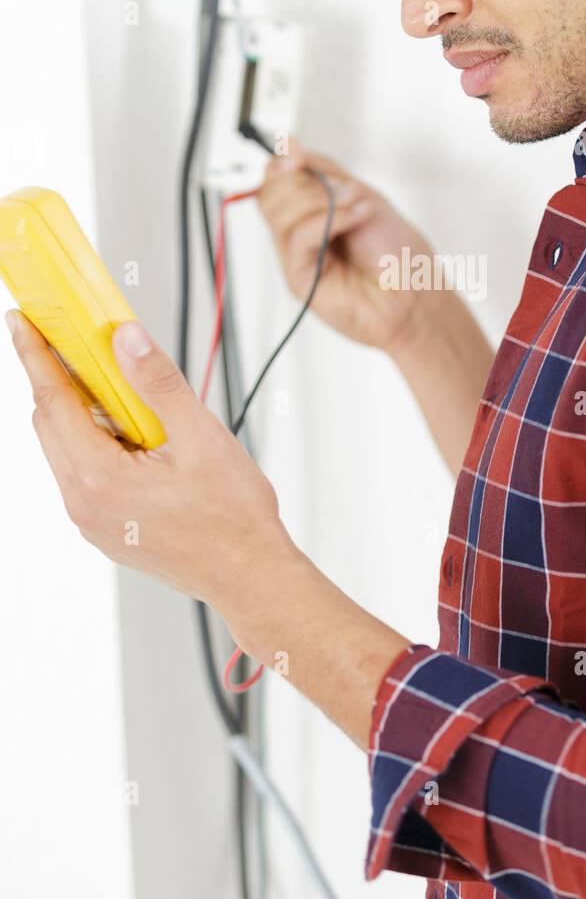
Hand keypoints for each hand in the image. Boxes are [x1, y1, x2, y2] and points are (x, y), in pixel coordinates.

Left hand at [5, 309, 293, 621]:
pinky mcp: (105, 528)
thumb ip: (158, 383)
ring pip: (67, 447)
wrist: (249, 575)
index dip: (35, 353)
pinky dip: (96, 442)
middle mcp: (84, 502)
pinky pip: (84, 473)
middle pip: (52, 422)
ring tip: (117, 387)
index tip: (22, 323)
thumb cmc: (232, 518)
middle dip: (58, 377)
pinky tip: (132, 432)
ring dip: (82, 411)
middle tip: (74, 341)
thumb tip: (126, 340)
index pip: (53, 399)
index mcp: (99, 477)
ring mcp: (92, 519)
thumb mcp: (201, 436)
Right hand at [255, 137, 437, 353]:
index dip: (282, 162)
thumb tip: (288, 145)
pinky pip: (298, 237)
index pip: (275, 179)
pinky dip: (328, 220)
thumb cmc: (395, 250)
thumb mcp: (360, 194)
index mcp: (311, 210)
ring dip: (321, 200)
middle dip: (304, 182)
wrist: (415, 291)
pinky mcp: (299, 278)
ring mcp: (297, 256)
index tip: (297, 154)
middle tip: (343, 190)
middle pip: (270, 193)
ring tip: (357, 207)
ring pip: (278, 212)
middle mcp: (300, 232)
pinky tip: (354, 220)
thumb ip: (320, 171)